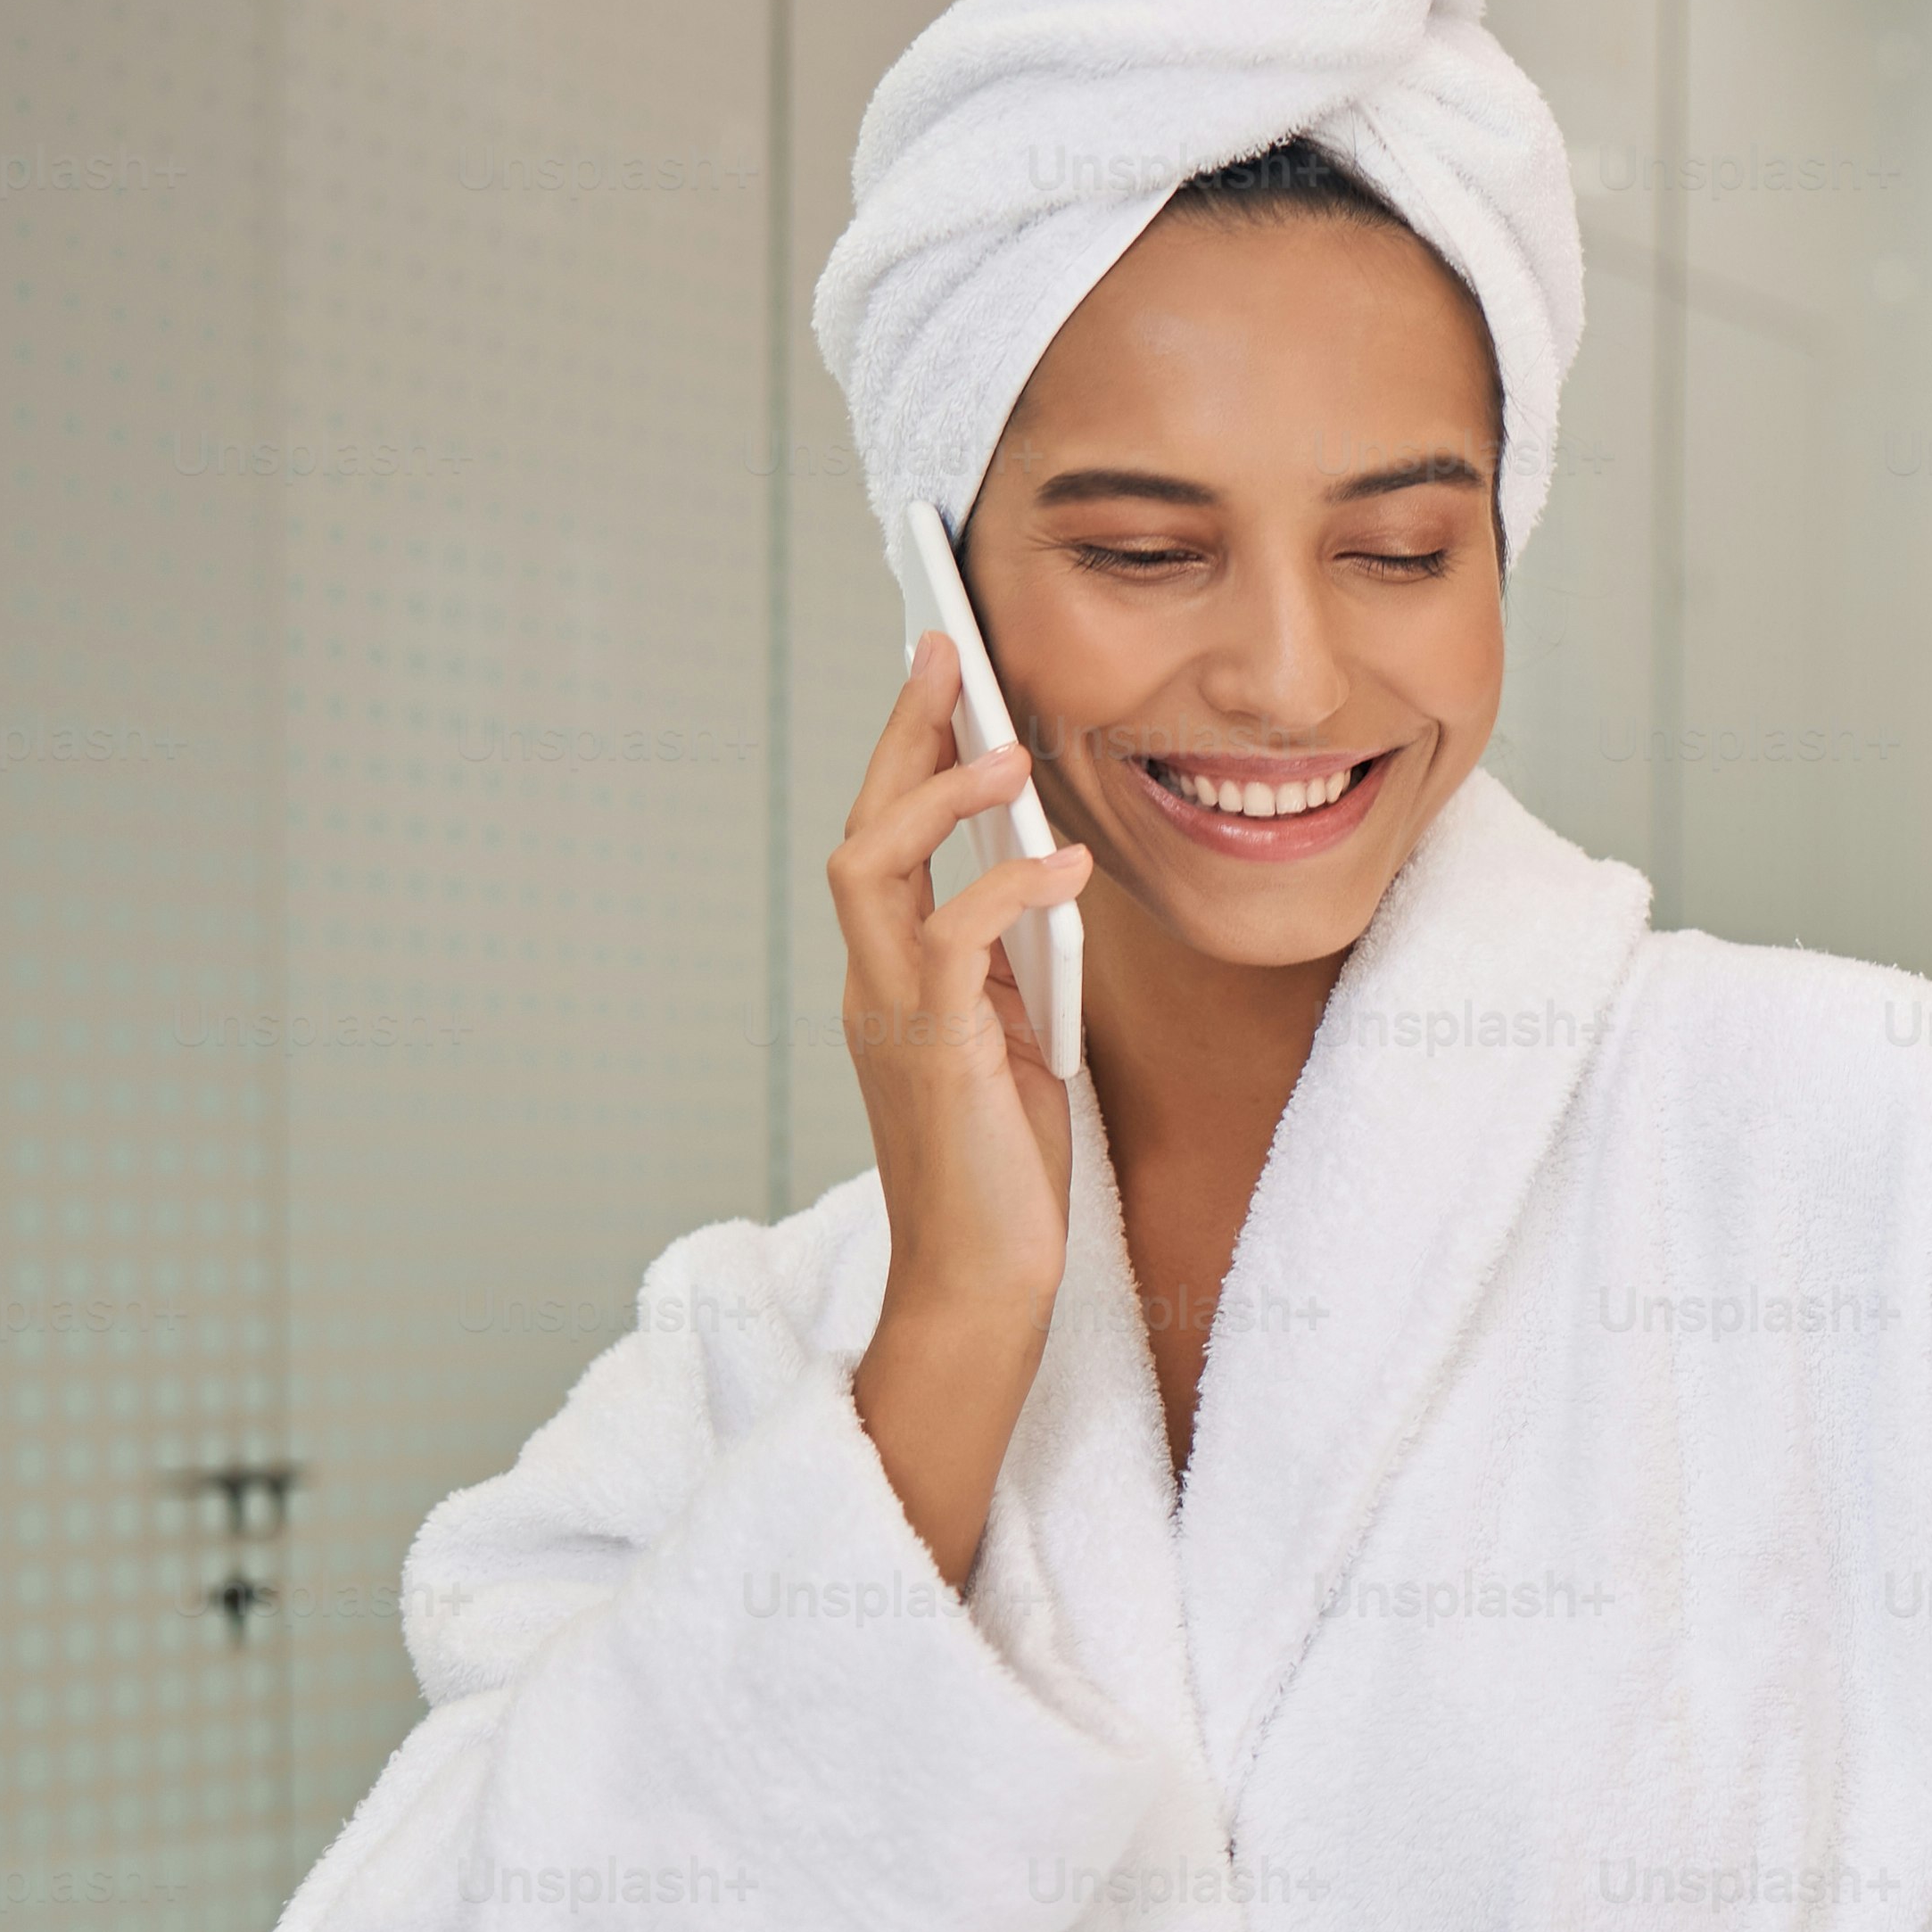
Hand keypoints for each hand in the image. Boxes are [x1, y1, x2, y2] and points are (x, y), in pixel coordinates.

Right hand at [835, 629, 1090, 1585]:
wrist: (986, 1284)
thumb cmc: (1005, 1169)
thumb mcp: (1014, 1037)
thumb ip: (1008, 960)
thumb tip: (1041, 869)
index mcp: (898, 977)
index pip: (889, 837)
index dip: (909, 750)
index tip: (944, 669)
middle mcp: (877, 985)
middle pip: (864, 827)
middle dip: (902, 734)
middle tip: (945, 648)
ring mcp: (894, 1019)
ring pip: (872, 870)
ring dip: (937, 798)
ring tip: (1006, 744)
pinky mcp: (934, 1058)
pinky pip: (953, 948)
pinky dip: (1008, 892)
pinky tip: (1066, 863)